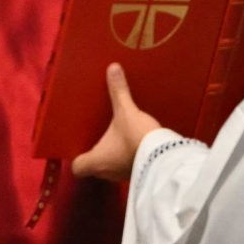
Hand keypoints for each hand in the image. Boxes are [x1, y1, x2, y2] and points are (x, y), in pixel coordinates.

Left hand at [71, 65, 162, 182]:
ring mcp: (123, 176)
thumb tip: (112, 67)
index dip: (78, 158)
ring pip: (112, 169)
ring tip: (116, 140)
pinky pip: (128, 168)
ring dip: (113, 157)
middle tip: (99, 139)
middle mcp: (107, 172)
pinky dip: (128, 159)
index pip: (78, 167)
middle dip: (97, 155)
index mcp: (96, 160)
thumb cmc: (136, 136)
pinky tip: (135, 145)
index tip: (81, 147)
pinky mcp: (139, 175)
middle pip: (94, 168)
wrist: (165, 155)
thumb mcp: (126, 110)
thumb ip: (118, 91)